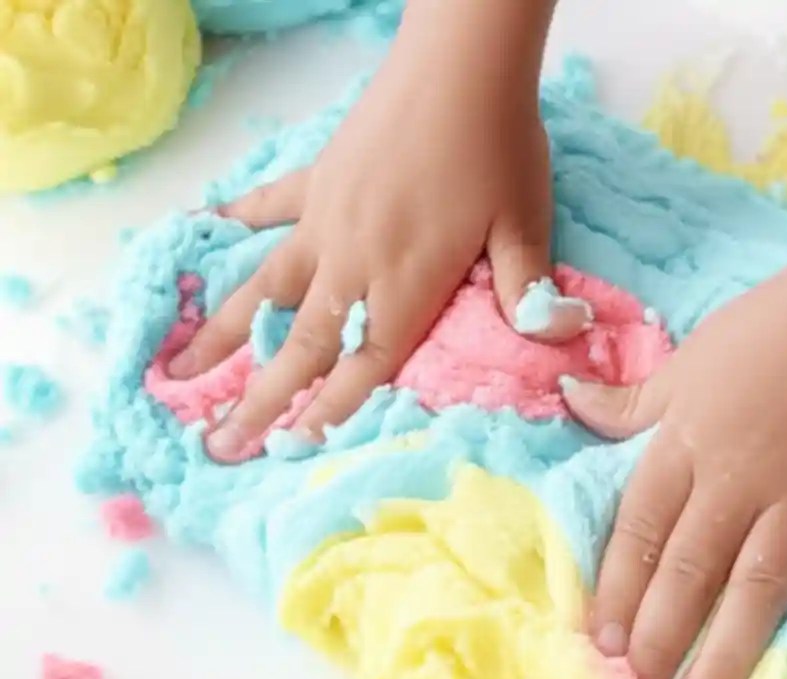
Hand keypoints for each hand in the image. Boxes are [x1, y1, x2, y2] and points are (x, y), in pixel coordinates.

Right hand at [169, 14, 580, 462]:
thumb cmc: (497, 148)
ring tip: (179, 371)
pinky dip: (236, 220)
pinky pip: (268, 207)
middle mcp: (353, 264)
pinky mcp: (317, 179)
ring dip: (224, 334)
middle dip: (260, 400)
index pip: (362, 367)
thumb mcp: (524, 225)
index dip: (327, 414)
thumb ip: (528, 288)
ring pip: (265, 289)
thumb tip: (559, 334)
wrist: (459, 69)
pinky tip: (206, 230)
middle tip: (219, 444)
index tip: (286, 452)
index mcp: (405, 287)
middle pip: (302, 344)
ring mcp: (325, 220)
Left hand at [563, 268, 786, 678]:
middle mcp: (740, 481)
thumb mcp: (690, 358)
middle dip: (656, 639)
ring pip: (757, 587)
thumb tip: (569, 398)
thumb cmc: (778, 322)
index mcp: (688, 443)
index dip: (615, 590)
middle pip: (687, 571)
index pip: (639, 530)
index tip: (597, 643)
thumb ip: (632, 397)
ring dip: (727, 654)